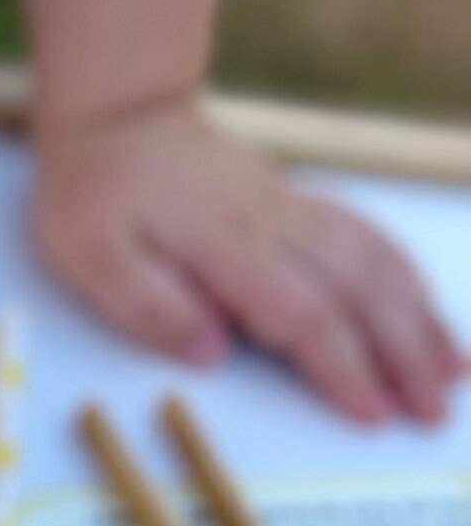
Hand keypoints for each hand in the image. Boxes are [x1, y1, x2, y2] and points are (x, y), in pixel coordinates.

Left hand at [32, 102, 462, 426]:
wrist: (120, 110)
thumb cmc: (95, 188)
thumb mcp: (90, 255)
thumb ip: (150, 306)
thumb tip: (213, 357)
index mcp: (226, 247)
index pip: (304, 315)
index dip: (344, 368)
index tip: (376, 415)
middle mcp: (275, 227)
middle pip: (359, 295)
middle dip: (403, 357)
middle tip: (433, 414)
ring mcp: (292, 211)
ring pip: (375, 265)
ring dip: (418, 320)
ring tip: (454, 371)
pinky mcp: (295, 202)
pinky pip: (365, 235)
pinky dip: (404, 273)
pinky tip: (425, 305)